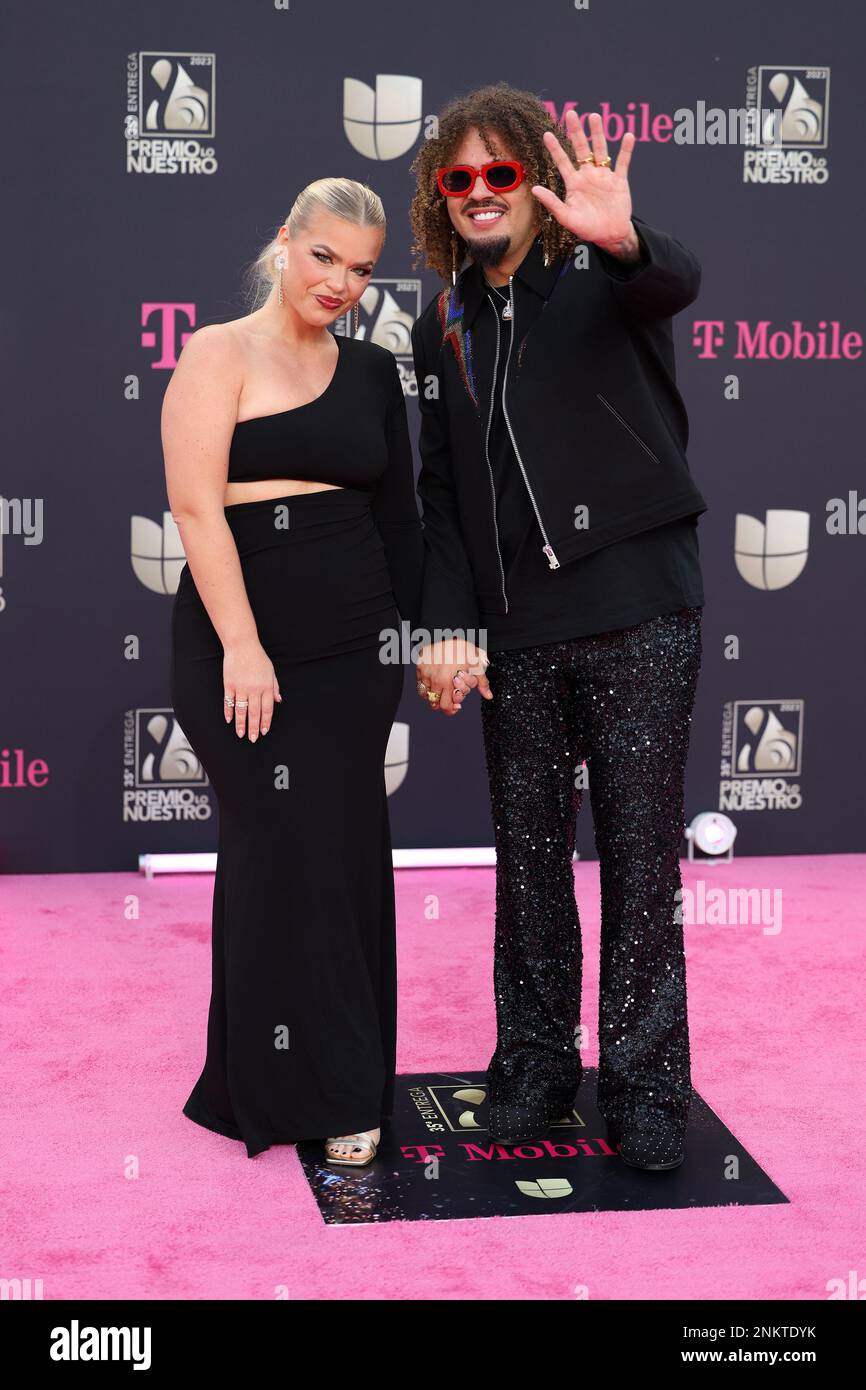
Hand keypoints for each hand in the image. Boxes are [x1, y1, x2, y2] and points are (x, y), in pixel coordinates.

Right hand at [223, 638, 281, 740]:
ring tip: (240, 734)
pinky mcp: (229, 685)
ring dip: (241, 724)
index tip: (264, 732)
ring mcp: (241, 687)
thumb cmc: (258, 658)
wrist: (242, 645)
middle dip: (254, 728)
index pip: (267, 709)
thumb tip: (278, 701)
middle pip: (254, 713)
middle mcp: (254, 689)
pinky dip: (229, 712)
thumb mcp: (271, 672)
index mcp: (266, 687)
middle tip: (253, 738)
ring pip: (241, 710)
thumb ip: (274, 687)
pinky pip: (229, 702)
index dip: (265, 722)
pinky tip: (229, 720)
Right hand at [416, 640, 492, 716]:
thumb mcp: (476, 664)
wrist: (446, 631)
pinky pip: (420, 685)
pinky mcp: (420, 668)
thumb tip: (488, 696)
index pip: (447, 706)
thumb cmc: (462, 646)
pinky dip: (426, 687)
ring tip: (442, 689)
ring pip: (426, 696)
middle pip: (436, 704)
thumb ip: (482, 682)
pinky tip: (434, 681)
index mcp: (450, 682)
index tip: (457, 705)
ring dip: (434, 695)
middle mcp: (436, 681)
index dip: (452, 708)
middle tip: (450, 697)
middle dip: (443, 703)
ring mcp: (426, 675)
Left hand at [531, 109, 635, 252]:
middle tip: (571, 114)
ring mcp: (604, 176)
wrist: (609, 235)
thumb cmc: (586, 228)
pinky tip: (628, 136)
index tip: (546, 133)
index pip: (562, 161)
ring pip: (600, 150)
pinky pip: (622, 162)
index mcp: (574, 183)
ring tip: (593, 116)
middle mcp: (588, 175)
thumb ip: (552, 202)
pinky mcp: (619, 181)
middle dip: (575, 132)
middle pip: (581, 149)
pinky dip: (626, 150)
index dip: (555, 148)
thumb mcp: (566, 217)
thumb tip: (534, 189)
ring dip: (597, 134)